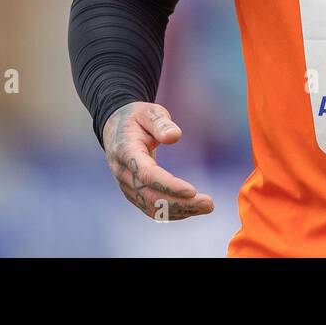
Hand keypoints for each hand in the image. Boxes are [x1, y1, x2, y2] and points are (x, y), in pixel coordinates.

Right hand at [101, 102, 214, 219]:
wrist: (116, 128)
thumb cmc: (137, 118)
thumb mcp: (149, 112)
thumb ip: (161, 123)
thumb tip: (175, 136)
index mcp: (126, 151)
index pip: (146, 174)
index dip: (168, 185)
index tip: (193, 191)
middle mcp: (123, 172)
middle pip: (150, 196)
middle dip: (180, 203)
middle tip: (209, 204)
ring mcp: (126, 185)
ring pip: (151, 206)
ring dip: (180, 211)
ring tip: (206, 207)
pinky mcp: (132, 192)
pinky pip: (151, 208)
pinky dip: (171, 212)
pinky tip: (191, 209)